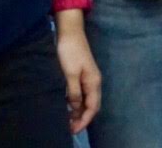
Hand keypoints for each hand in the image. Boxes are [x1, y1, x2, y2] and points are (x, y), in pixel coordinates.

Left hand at [55, 18, 100, 132]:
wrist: (70, 31)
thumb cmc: (70, 52)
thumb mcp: (70, 74)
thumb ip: (75, 93)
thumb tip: (76, 109)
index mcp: (93, 82)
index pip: (93, 107)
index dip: (84, 120)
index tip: (74, 130)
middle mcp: (93, 82)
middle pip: (91, 105)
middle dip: (82, 118)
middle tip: (70, 128)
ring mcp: (88, 77)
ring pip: (86, 100)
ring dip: (78, 111)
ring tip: (67, 120)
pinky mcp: (81, 74)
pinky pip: (81, 93)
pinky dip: (75, 102)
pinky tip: (67, 105)